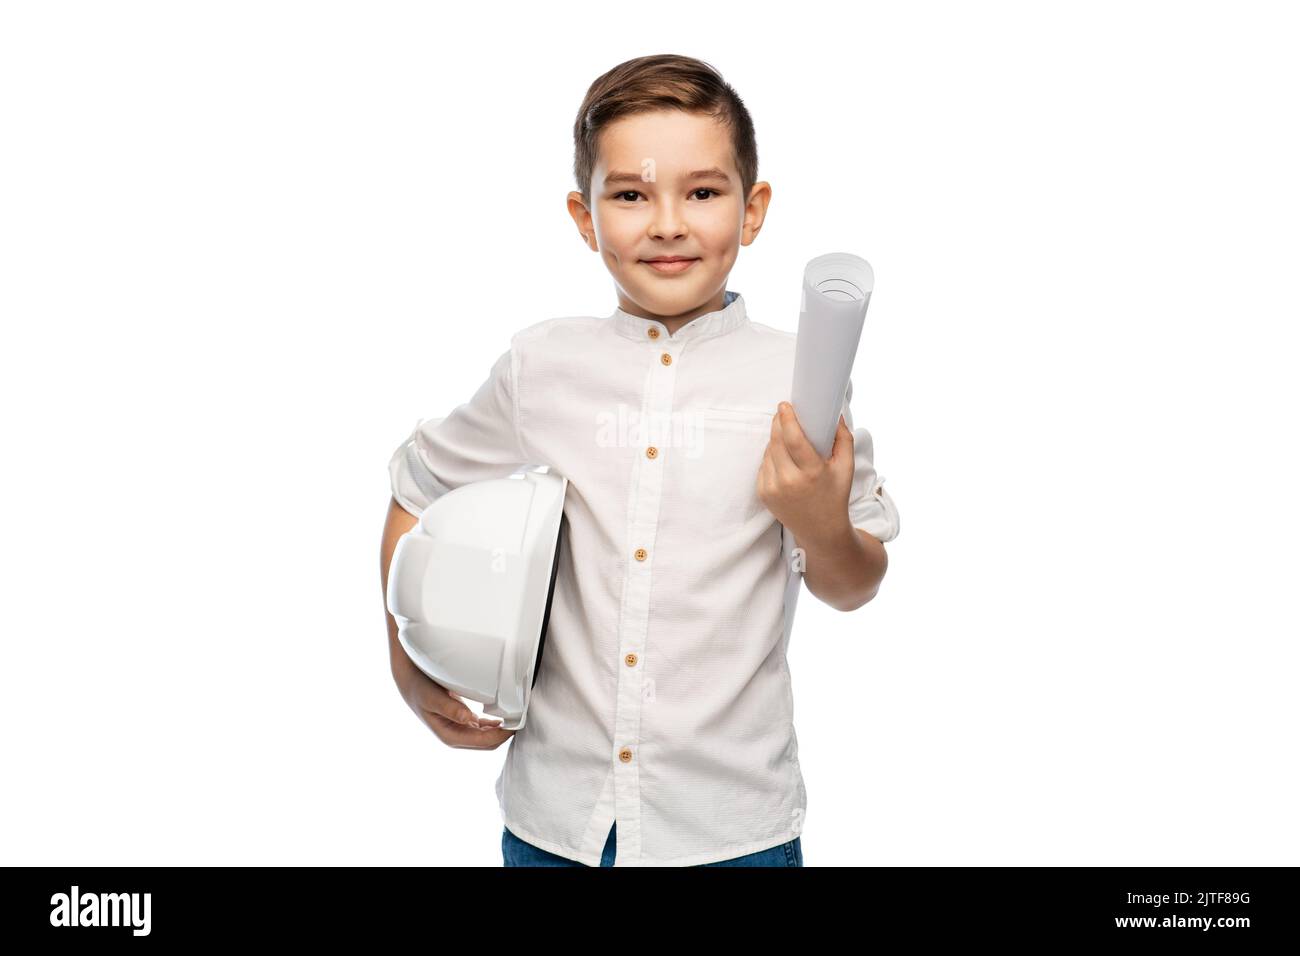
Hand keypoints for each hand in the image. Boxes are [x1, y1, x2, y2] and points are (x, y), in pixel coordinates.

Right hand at [393, 661, 516, 749]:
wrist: (410, 681)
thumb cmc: (420, 689)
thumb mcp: (433, 698)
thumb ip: (451, 709)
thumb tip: (470, 720)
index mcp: (451, 736)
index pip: (485, 742)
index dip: (503, 735)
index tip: (517, 722)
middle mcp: (458, 736)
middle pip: (490, 742)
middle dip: (506, 734)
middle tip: (523, 718)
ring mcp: (462, 729)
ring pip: (489, 736)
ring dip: (503, 729)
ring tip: (519, 715)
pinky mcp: (465, 720)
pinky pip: (485, 727)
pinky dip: (497, 722)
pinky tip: (506, 714)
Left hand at [756, 402, 854, 544]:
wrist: (820, 530)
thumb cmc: (835, 495)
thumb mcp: (847, 467)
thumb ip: (843, 438)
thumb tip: (835, 413)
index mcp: (812, 473)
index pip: (794, 439)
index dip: (787, 419)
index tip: (784, 405)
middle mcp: (790, 482)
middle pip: (777, 441)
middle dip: (778, 424)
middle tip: (782, 413)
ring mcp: (774, 489)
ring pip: (768, 452)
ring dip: (775, 440)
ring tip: (788, 439)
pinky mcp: (763, 494)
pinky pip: (763, 465)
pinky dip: (771, 457)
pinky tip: (783, 460)